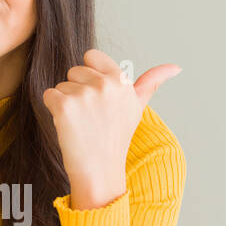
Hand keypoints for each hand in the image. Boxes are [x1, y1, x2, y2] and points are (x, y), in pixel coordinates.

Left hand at [43, 49, 180, 208]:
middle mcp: (105, 85)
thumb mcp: (137, 107)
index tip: (98, 98)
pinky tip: (68, 126)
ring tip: (82, 123)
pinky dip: (53, 110)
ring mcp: (84, 95)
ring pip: (62, 85)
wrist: (100, 170)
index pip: (91, 56)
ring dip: (67, 102)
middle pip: (74, 71)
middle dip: (78, 90)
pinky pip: (49, 95)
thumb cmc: (116, 138)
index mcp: (122, 81)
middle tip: (91, 116)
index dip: (90, 76)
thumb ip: (151, 82)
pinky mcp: (64, 106)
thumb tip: (176, 67)